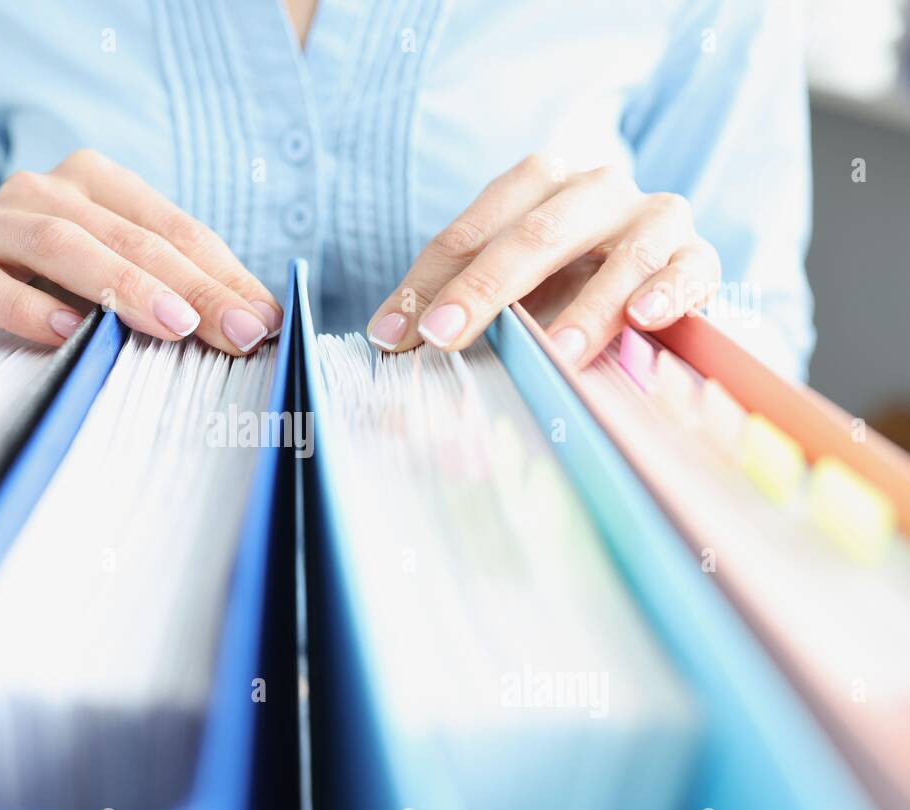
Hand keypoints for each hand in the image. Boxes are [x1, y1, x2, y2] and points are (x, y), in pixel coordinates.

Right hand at [0, 149, 281, 353]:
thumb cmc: (57, 296)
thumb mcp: (125, 283)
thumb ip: (185, 291)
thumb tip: (260, 319)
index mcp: (91, 180)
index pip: (169, 225)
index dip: (219, 274)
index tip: (258, 321)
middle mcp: (38, 190)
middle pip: (124, 235)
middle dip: (186, 287)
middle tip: (231, 331)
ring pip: (58, 244)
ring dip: (120, 287)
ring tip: (170, 326)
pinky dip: (29, 308)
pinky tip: (70, 333)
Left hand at [365, 154, 719, 366]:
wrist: (652, 269)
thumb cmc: (561, 276)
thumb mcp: (503, 279)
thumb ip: (449, 298)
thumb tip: (387, 337)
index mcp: (538, 183)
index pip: (475, 229)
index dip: (430, 282)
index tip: (397, 335)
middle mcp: (596, 189)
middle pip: (539, 233)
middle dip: (485, 288)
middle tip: (444, 336)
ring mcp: (655, 217)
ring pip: (624, 254)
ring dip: (589, 306)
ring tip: (556, 351)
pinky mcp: (697, 255)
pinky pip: (692, 269)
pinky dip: (670, 292)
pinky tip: (645, 318)